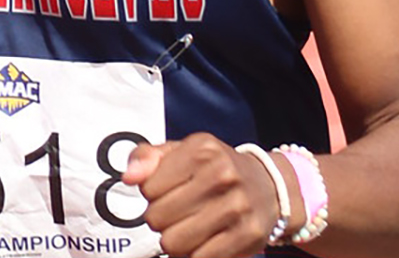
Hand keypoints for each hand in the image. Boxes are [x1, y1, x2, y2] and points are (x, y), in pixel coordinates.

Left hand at [125, 135, 283, 257]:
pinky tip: (203, 241)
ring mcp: (238, 207)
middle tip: (176, 213)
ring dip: (174, 240)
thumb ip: (147, 158)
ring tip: (187, 228)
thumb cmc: (215, 169)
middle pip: (157, 218)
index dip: (151, 194)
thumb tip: (129, 178)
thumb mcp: (181, 151)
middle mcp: (222, 175)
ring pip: (174, 242)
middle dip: (160, 219)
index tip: (166, 191)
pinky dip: (194, 255)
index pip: (147, 188)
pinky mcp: (249, 235)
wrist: (270, 186)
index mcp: (201, 150)